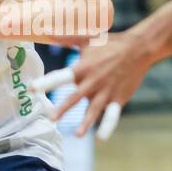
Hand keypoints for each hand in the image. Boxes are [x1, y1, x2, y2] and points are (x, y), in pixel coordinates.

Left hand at [29, 30, 153, 138]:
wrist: (138, 48)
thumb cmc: (110, 43)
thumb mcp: (88, 38)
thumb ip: (66, 37)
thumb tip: (46, 31)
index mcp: (83, 67)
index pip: (61, 76)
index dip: (47, 82)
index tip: (33, 89)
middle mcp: (93, 81)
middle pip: (75, 97)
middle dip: (62, 108)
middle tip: (50, 118)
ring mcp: (106, 91)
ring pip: (93, 110)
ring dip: (85, 122)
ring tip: (77, 134)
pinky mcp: (118, 98)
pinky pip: (112, 115)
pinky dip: (107, 127)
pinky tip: (100, 139)